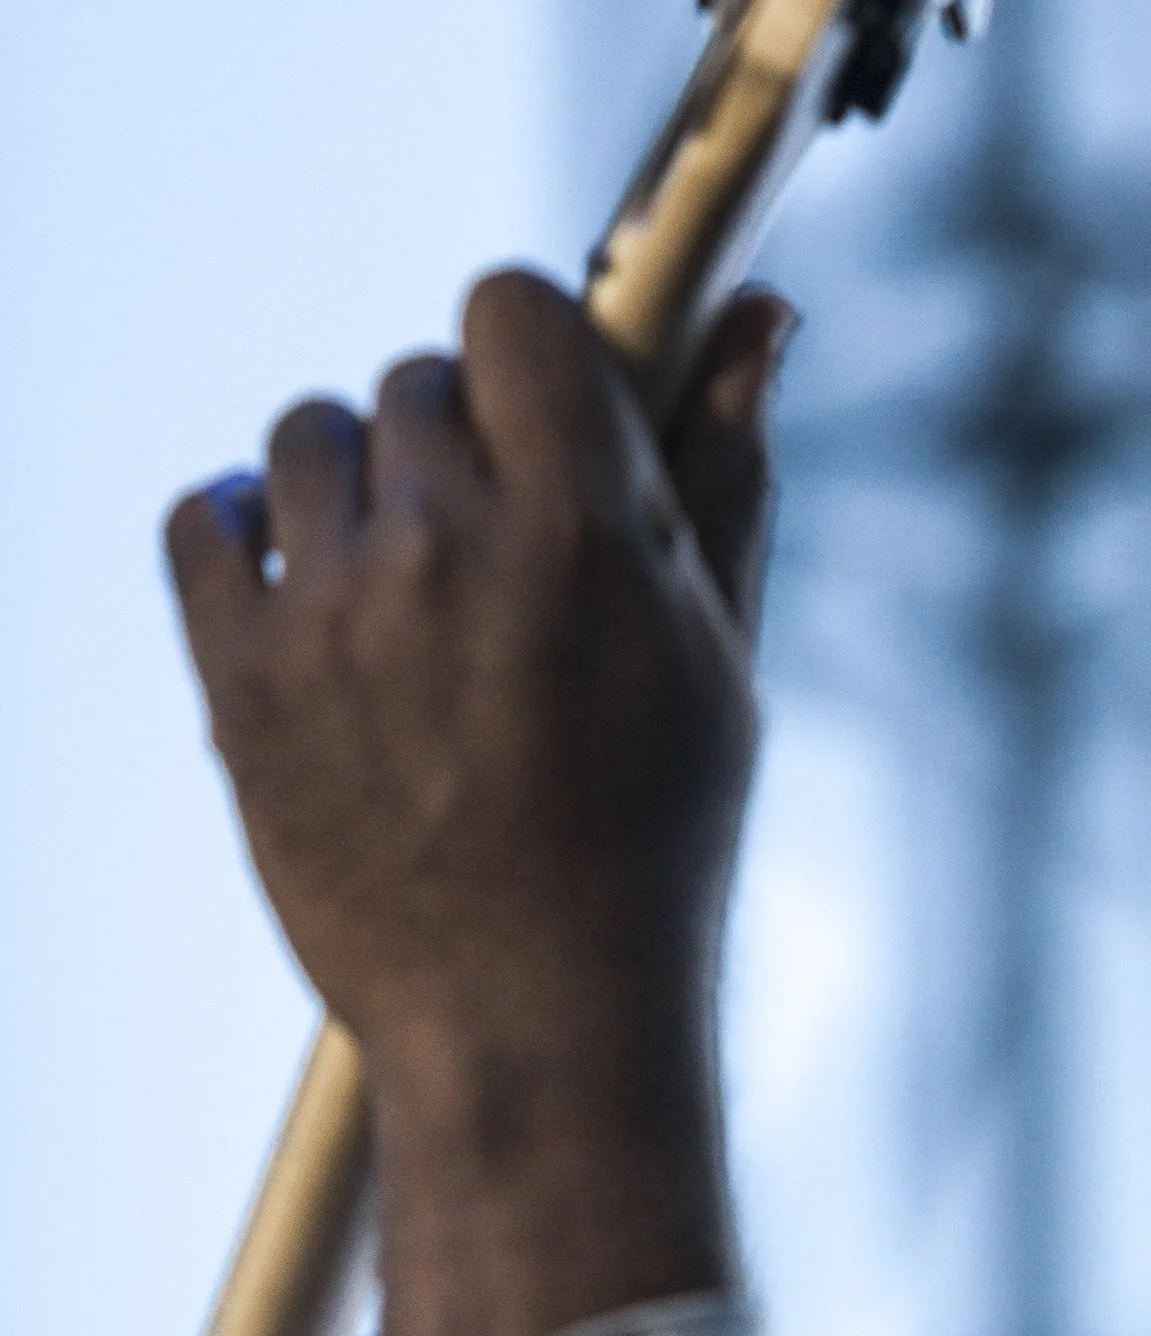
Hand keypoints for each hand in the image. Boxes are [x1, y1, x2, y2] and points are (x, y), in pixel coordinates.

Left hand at [166, 270, 795, 1335]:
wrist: (532, 1029)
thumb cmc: (652, 849)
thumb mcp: (717, 659)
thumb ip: (721, 473)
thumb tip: (759, 310)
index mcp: (584, 531)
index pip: (513, 305)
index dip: (530, 351)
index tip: (546, 424)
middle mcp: (449, 550)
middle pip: (414, 378)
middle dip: (457, 446)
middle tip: (495, 566)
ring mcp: (333, 613)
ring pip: (305, 436)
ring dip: (355, 488)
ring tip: (404, 593)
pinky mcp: (240, 678)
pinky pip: (206, 518)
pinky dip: (247, 534)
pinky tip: (310, 597)